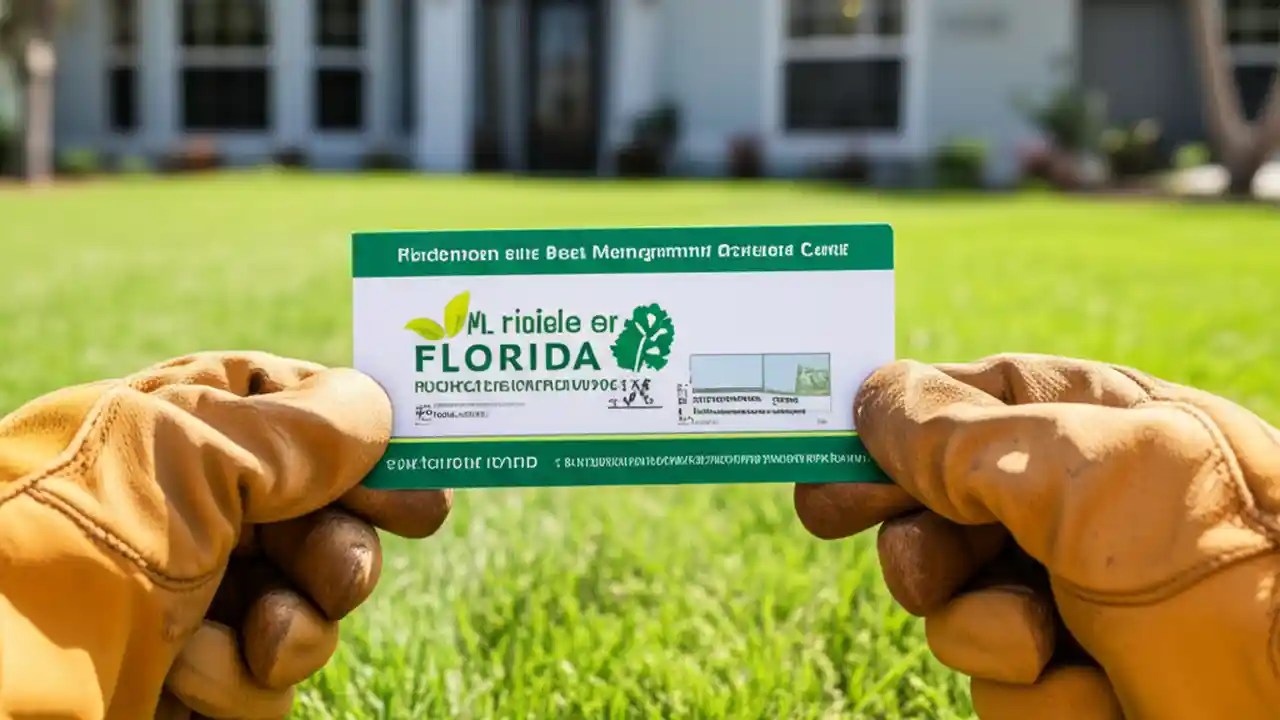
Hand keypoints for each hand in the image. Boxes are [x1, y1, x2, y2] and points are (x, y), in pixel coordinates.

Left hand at [0, 352, 449, 719]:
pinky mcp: (196, 675)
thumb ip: (303, 428)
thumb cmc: (80, 539)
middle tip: (338, 580)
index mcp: (188, 423)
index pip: (310, 415)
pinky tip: (190, 674)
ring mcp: (198, 593)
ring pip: (312, 606)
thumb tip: (378, 411)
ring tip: (253, 640)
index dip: (371, 454)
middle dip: (343, 556)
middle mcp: (198, 504)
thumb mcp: (193, 453)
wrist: (1, 677)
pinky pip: (269, 678)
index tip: (419, 493)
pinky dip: (242, 682)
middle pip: (332, 518)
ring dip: (295, 628)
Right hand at [795, 354, 1279, 718]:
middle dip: (909, 532)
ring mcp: (1074, 600)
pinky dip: (1036, 694)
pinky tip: (1093, 690)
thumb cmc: (1229, 561)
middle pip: (934, 505)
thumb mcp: (1081, 471)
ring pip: (952, 604)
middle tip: (864, 533)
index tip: (822, 449)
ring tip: (1041, 638)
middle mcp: (1078, 508)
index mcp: (1093, 425)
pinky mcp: (1076, 684)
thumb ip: (960, 437)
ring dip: (978, 624)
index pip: (961, 402)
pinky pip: (1000, 684)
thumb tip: (873, 399)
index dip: (887, 425)